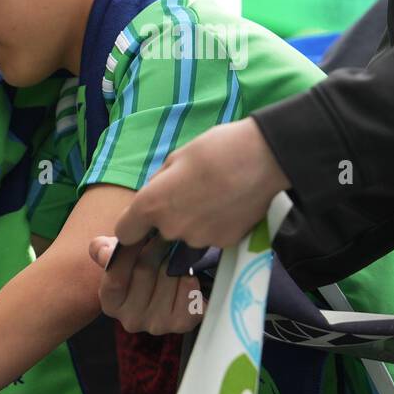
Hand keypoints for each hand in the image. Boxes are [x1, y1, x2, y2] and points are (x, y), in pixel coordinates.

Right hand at [90, 234, 203, 335]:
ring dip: (176, 260)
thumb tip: (103, 252)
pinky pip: (189, 293)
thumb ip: (104, 251)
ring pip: (168, 278)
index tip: (138, 228)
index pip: (115, 275)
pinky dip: (190, 279)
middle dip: (156, 247)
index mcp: (110, 303)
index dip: (127, 250)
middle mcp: (130, 319)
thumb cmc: (141, 270)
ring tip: (176, 251)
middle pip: (144, 272)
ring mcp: (156, 324)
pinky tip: (188, 273)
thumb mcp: (119, 257)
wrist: (169, 288)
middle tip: (164, 230)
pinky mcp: (181, 323)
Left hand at [115, 118, 289, 250]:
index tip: (142, 216)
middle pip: (160, 232)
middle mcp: (171, 229)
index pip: (125, 232)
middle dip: (169, 216)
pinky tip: (230, 205)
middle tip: (191, 192)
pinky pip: (211, 236)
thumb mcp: (177, 158)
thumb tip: (155, 193)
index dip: (132, 224)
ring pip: (187, 234)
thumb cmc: (217, 150)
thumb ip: (158, 183)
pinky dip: (216, 225)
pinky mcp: (224, 244)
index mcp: (152, 205)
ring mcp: (199, 239)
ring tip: (215, 196)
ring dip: (194, 221)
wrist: (268, 159)